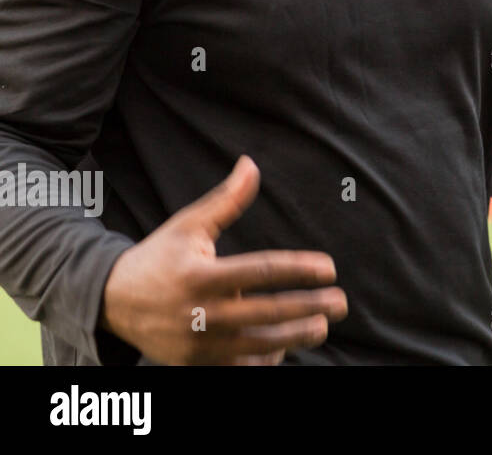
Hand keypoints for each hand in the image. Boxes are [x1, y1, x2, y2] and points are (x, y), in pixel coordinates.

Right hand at [101, 156, 347, 364]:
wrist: (112, 303)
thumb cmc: (159, 257)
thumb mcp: (189, 225)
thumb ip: (226, 200)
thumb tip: (251, 164)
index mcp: (201, 276)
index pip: (261, 272)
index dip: (298, 270)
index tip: (328, 267)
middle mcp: (201, 313)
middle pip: (267, 313)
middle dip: (309, 307)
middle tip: (341, 301)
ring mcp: (198, 343)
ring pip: (257, 345)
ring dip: (295, 337)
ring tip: (323, 325)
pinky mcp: (196, 363)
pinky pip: (239, 365)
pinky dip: (265, 359)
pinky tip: (288, 348)